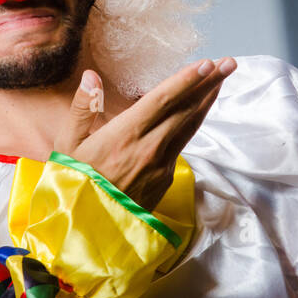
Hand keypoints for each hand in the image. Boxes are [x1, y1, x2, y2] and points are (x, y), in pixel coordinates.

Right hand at [51, 57, 236, 211]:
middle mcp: (150, 148)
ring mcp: (162, 166)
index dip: (188, 80)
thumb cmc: (72, 186)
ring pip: (189, 128)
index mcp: (125, 134)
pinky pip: (181, 146)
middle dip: (210, 84)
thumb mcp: (68, 145)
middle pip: (186, 110)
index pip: (164, 99)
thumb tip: (91, 76)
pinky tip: (195, 113)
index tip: (209, 63)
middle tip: (229, 64)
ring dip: (206, 102)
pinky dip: (191, 125)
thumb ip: (83, 107)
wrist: (84, 233)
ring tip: (220, 81)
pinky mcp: (165, 180)